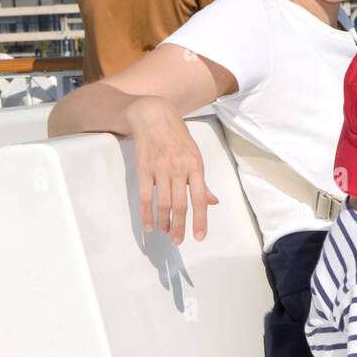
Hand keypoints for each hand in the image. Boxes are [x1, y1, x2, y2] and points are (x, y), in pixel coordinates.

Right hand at [127, 95, 218, 244]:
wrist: (153, 115)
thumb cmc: (177, 135)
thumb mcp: (195, 154)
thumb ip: (202, 181)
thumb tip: (213, 202)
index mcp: (195, 165)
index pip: (199, 198)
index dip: (200, 219)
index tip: (199, 236)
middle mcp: (179, 169)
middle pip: (180, 205)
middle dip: (180, 226)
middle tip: (179, 242)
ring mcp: (160, 169)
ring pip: (162, 204)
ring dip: (163, 222)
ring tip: (165, 233)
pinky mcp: (143, 170)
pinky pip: (145, 197)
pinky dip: (146, 214)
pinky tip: (148, 225)